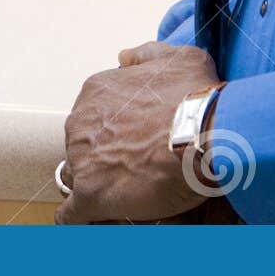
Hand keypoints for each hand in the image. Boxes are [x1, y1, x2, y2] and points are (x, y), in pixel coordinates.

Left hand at [55, 41, 220, 223]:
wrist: (203, 132)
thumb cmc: (193, 97)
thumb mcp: (176, 59)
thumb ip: (146, 55)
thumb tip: (124, 58)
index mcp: (96, 92)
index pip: (93, 118)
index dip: (114, 134)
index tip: (135, 144)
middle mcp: (81, 123)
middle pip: (82, 147)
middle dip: (103, 160)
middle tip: (134, 172)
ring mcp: (82, 159)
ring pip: (77, 179)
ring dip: (95, 188)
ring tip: (124, 198)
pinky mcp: (90, 194)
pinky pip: (71, 215)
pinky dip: (82, 219)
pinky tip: (99, 221)